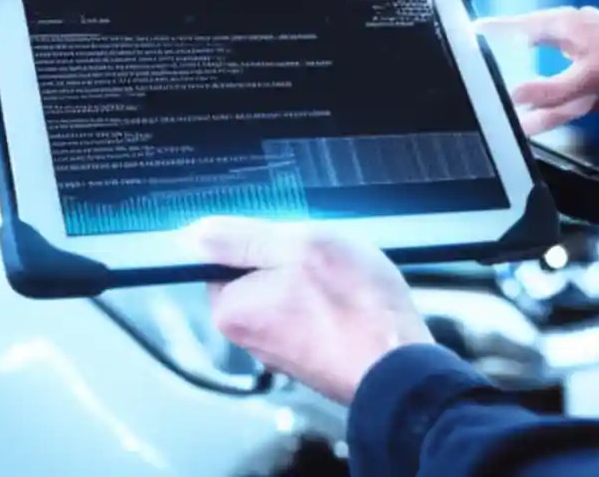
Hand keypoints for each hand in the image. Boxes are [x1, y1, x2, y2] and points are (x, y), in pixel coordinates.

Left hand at [193, 217, 432, 404]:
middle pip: (259, 274)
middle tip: (323, 258)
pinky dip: (333, 303)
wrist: (402, 366)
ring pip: (290, 293)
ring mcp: (281, 351)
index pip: (226, 256)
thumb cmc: (356, 307)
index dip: (262, 239)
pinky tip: (354, 301)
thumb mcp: (298, 246)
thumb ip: (243, 237)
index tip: (291, 240)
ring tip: (344, 282)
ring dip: (316, 281)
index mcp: (232, 309)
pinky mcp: (311, 359)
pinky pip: (313, 315)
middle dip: (292, 260)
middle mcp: (249, 337)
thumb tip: (196, 233)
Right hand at [477, 7, 598, 139]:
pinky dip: (555, 115)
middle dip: (510, 68)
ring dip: (533, 102)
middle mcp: (582, 43)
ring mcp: (595, 68)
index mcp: (576, 25)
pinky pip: (570, 105)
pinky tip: (535, 127)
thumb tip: (513, 96)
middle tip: (480, 79)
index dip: (497, 29)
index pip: (525, 24)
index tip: (471, 30)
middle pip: (536, 55)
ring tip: (502, 117)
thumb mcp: (590, 78)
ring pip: (552, 86)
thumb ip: (550, 90)